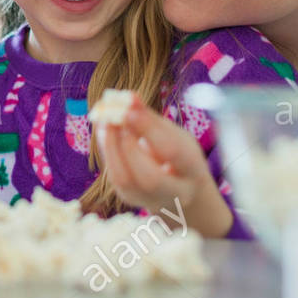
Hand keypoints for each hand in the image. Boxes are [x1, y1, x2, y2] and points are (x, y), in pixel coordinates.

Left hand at [95, 100, 228, 233]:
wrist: (182, 194)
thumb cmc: (180, 157)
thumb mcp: (176, 136)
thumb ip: (152, 120)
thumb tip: (129, 97)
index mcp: (193, 173)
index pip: (172, 152)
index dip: (149, 130)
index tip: (129, 108)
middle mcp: (175, 194)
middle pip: (149, 177)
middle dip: (128, 146)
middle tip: (114, 117)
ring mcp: (150, 201)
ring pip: (125, 180)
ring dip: (111, 147)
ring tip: (105, 120)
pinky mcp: (130, 199)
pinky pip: (114, 176)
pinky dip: (107, 150)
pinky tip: (104, 130)